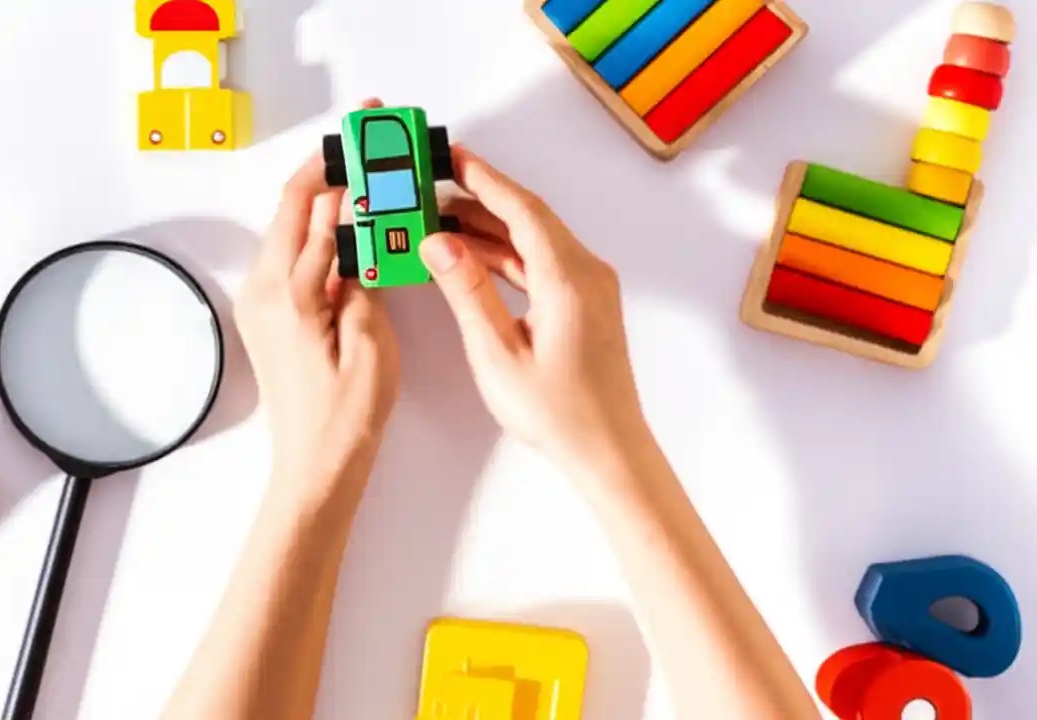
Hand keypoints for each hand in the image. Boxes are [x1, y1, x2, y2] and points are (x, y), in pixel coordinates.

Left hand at [236, 151, 398, 505]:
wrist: (315, 467)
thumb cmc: (346, 416)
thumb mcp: (369, 339)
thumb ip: (356, 272)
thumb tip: (352, 217)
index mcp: (286, 294)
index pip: (312, 207)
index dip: (340, 164)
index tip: (364, 133)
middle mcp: (261, 292)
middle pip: (291, 208)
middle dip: (326, 167)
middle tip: (363, 137)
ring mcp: (259, 304)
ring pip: (288, 229)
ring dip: (322, 198)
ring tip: (361, 173)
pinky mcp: (267, 316)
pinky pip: (289, 257)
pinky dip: (316, 233)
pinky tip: (346, 225)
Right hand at [420, 148, 647, 485]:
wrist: (607, 449)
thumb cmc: (558, 412)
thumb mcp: (497, 353)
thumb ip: (467, 293)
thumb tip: (439, 243)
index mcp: (568, 280)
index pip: (522, 210)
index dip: (485, 179)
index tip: (454, 158)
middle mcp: (587, 274)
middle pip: (529, 219)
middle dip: (480, 201)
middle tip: (434, 191)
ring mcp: (591, 288)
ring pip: (535, 241)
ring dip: (491, 230)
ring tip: (442, 225)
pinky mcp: (587, 305)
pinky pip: (543, 263)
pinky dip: (508, 256)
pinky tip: (475, 260)